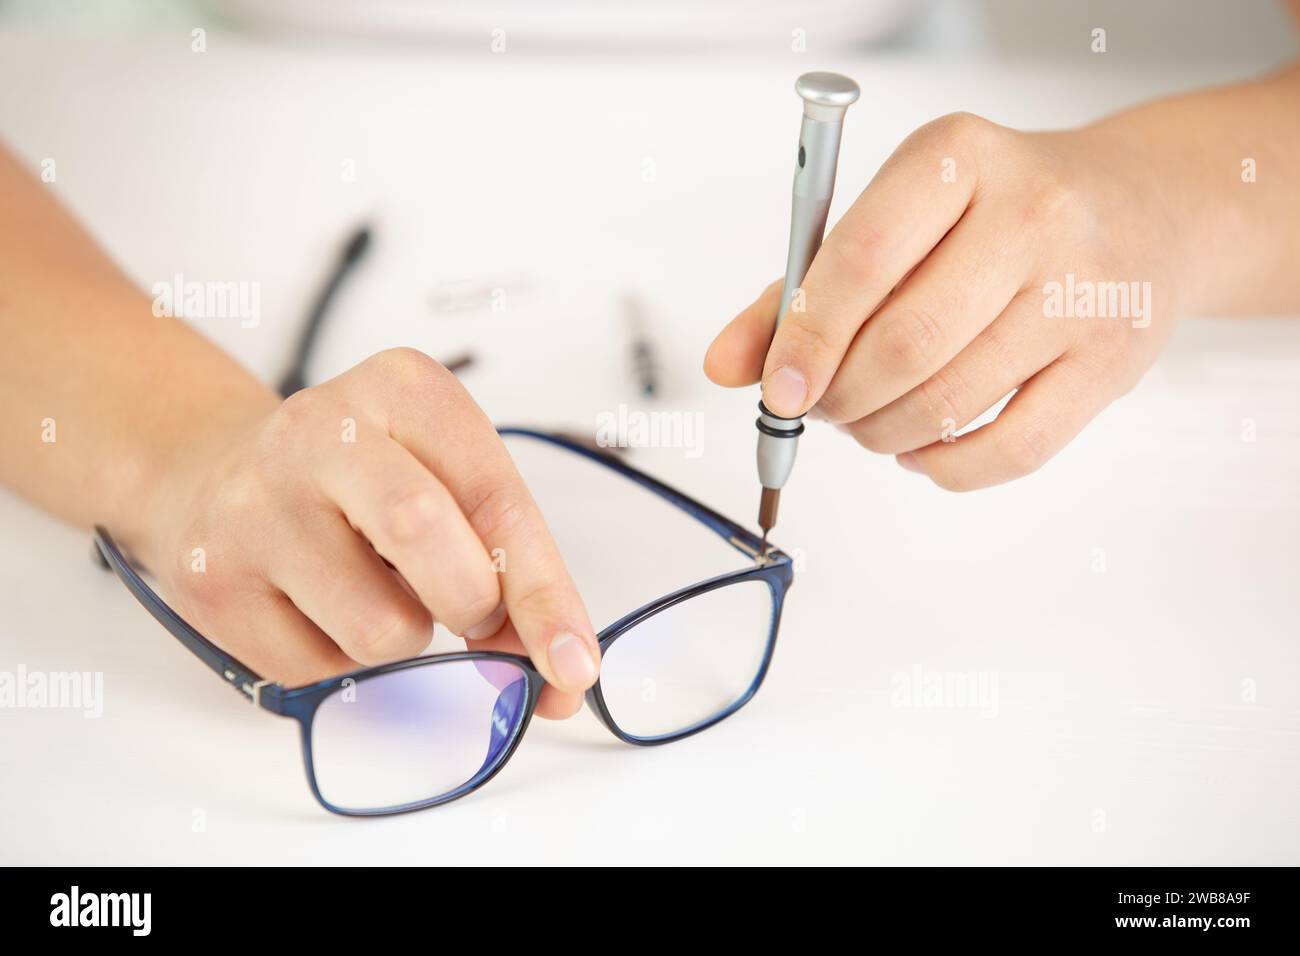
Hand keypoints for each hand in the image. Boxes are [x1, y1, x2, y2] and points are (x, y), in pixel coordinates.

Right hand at [134, 348, 599, 718]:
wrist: (219, 471)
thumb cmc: (362, 480)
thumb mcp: (445, 474)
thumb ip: (508, 558)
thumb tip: (560, 674)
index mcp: (402, 388)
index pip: (496, 498)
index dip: (544, 592)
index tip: (573, 663)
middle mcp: (320, 429)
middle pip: (424, 536)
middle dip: (473, 606)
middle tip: (469, 612)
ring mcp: (254, 504)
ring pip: (379, 627)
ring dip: (404, 636)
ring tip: (373, 588)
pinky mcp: (209, 579)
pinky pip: (316, 669)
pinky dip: (340, 659)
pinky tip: (317, 605)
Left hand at [706, 112, 1193, 489]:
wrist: (1143, 206)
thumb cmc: (993, 213)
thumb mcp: (899, 216)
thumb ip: (801, 287)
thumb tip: (726, 366)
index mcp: (957, 160)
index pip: (859, 260)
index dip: (805, 338)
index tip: (775, 389)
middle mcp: (1030, 216)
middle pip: (903, 344)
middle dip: (840, 398)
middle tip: (822, 407)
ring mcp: (1081, 292)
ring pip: (949, 403)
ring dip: (882, 434)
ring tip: (869, 421)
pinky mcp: (1112, 362)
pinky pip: (1010, 450)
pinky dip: (945, 467)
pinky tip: (923, 448)